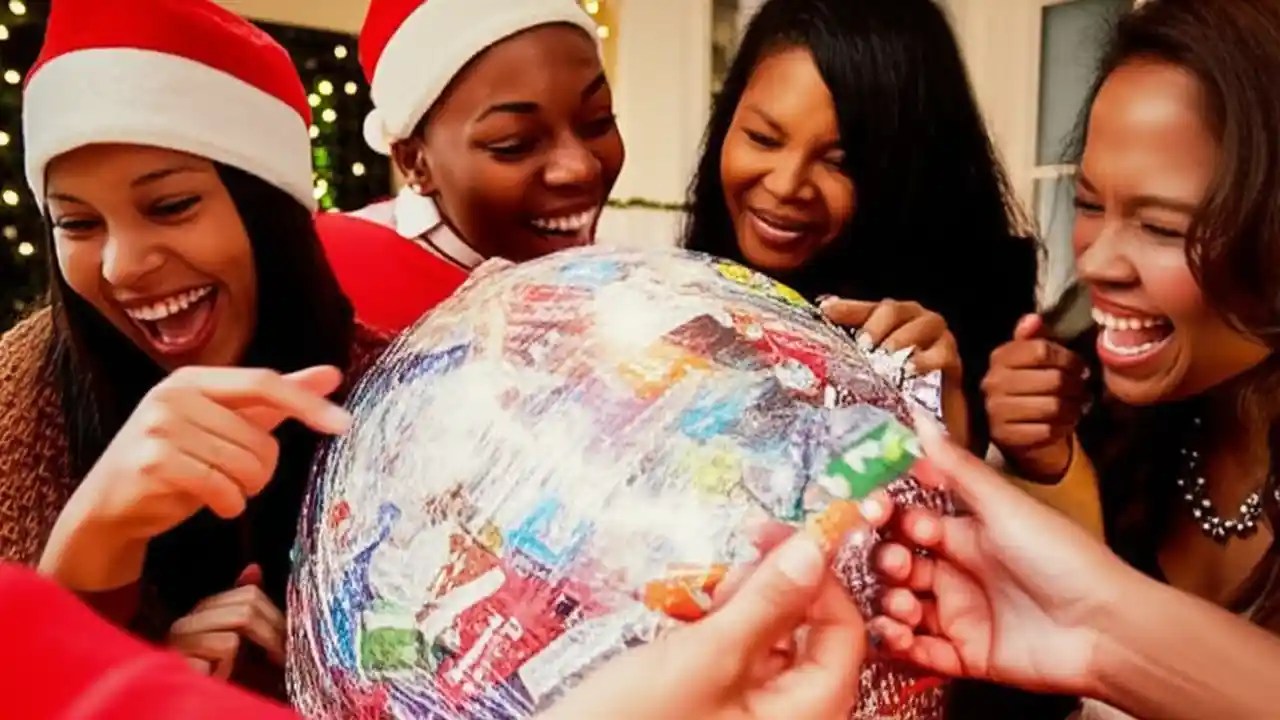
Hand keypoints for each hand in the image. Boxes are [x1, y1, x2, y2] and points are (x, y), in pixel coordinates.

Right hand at [40, 366, 350, 589]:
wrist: (112, 505)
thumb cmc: (178, 461)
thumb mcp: (229, 425)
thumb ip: (278, 400)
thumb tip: (332, 374)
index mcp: (196, 379)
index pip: (266, 383)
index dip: (307, 404)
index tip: (345, 425)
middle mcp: (175, 395)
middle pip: (261, 436)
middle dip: (263, 470)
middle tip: (241, 479)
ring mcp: (159, 427)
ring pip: (244, 464)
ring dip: (246, 489)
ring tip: (223, 489)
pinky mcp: (152, 462)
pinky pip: (220, 487)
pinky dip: (228, 504)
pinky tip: (214, 504)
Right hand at [167, 564, 285, 679]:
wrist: (194, 709)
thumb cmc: (223, 685)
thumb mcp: (244, 645)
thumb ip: (250, 611)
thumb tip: (254, 568)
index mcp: (203, 613)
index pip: (250, 594)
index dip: (274, 617)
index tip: (285, 642)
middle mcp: (188, 621)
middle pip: (247, 605)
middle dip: (271, 633)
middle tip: (279, 659)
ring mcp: (179, 638)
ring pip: (238, 622)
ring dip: (251, 652)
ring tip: (243, 671)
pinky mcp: (177, 656)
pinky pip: (225, 645)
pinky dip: (232, 666)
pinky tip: (219, 679)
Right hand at [543, 525, 865, 719]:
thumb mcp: (705, 655)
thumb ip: (766, 601)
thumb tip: (815, 550)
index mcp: (809, 712)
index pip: (843, 629)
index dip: (818, 575)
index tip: (779, 535)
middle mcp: (789, 718)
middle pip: (806, 633)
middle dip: (769, 590)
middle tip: (725, 568)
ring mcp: (752, 718)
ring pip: (767, 644)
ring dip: (736, 608)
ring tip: (694, 599)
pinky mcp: (716, 713)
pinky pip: (734, 663)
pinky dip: (714, 634)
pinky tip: (681, 623)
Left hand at [821, 297, 967, 446]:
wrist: (932, 417)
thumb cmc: (894, 391)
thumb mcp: (866, 375)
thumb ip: (843, 364)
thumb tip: (802, 373)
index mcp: (890, 318)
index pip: (866, 307)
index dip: (847, 308)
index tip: (826, 312)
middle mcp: (914, 319)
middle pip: (892, 310)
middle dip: (875, 327)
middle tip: (864, 346)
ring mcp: (937, 337)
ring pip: (919, 327)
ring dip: (899, 342)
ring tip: (884, 359)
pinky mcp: (953, 360)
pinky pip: (940, 355)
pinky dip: (924, 361)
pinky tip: (910, 371)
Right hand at [868, 411, 1134, 696]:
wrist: (1104, 627)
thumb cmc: (1063, 558)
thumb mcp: (1003, 505)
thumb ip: (955, 466)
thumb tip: (920, 416)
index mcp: (968, 533)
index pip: (910, 522)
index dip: (887, 517)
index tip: (871, 510)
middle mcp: (961, 573)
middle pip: (900, 565)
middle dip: (886, 562)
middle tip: (896, 563)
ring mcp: (963, 615)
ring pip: (904, 608)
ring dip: (891, 605)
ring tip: (903, 606)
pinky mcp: (969, 655)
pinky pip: (921, 653)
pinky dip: (902, 647)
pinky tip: (900, 637)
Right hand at [982, 315, 1087, 480]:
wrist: (1016, 430)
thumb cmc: (1031, 388)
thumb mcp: (1031, 360)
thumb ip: (1033, 339)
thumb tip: (1033, 318)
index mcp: (999, 358)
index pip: (1041, 351)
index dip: (1068, 358)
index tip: (1079, 367)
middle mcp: (992, 383)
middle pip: (1053, 379)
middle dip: (1075, 385)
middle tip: (1081, 388)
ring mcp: (996, 411)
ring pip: (1053, 406)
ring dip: (1073, 407)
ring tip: (1077, 405)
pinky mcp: (1006, 436)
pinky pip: (1048, 430)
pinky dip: (1064, 427)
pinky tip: (1065, 422)